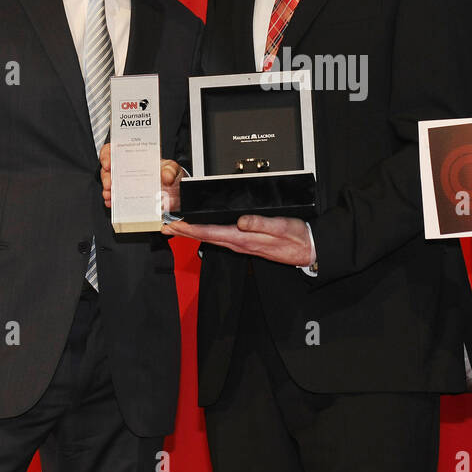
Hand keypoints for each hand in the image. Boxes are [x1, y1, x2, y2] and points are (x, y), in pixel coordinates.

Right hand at [100, 143, 183, 211]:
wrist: (174, 190)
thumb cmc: (169, 174)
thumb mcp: (172, 168)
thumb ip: (170, 169)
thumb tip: (166, 176)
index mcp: (135, 157)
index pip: (114, 150)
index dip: (107, 155)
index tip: (108, 164)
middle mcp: (127, 168)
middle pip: (108, 169)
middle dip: (106, 177)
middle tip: (109, 184)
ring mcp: (125, 182)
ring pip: (109, 184)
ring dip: (108, 190)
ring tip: (110, 196)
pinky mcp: (127, 195)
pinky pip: (115, 197)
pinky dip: (112, 201)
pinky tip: (112, 203)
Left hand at [163, 215, 314, 266]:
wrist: (307, 250)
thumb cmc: (295, 237)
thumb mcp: (281, 226)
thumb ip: (260, 223)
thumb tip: (240, 221)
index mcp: (244, 238)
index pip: (211, 232)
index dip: (190, 229)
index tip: (175, 225)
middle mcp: (239, 244)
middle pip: (205, 237)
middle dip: (184, 231)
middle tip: (165, 226)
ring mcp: (241, 245)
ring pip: (211, 238)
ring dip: (193, 232)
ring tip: (177, 226)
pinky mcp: (245, 244)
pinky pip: (220, 238)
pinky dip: (206, 233)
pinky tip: (201, 230)